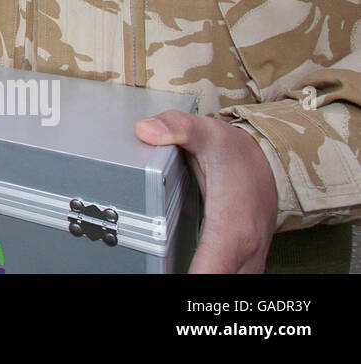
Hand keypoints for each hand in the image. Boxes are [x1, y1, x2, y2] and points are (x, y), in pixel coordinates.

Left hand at [135, 110, 277, 272]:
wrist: (268, 165)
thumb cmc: (236, 155)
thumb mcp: (207, 132)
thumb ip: (177, 128)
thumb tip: (146, 131)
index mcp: (234, 229)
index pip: (213, 271)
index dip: (194, 277)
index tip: (168, 274)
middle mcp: (245, 254)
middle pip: (215, 285)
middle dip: (190, 285)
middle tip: (152, 270)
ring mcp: (248, 264)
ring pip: (224, 287)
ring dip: (199, 285)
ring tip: (163, 271)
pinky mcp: (244, 266)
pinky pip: (225, 280)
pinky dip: (207, 279)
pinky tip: (182, 273)